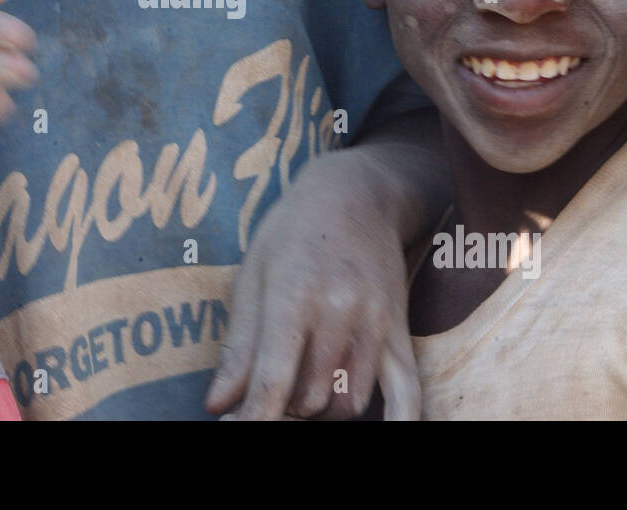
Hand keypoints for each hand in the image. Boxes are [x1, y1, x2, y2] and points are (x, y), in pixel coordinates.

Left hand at [206, 151, 419, 419]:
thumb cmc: (292, 231)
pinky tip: (381, 431)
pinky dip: (396, 424)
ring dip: (321, 410)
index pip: (274, 378)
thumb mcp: (252, 275)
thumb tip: (218, 405)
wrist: (356, 194)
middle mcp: (340, 312)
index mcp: (294, 295)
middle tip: (269, 391)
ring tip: (303, 386)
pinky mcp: (400, 331)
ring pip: (349, 404)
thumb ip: (238, 345)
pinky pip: (408, 394)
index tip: (234, 429)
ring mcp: (376, 324)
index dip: (253, 417)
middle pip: (310, 398)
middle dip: (284, 408)